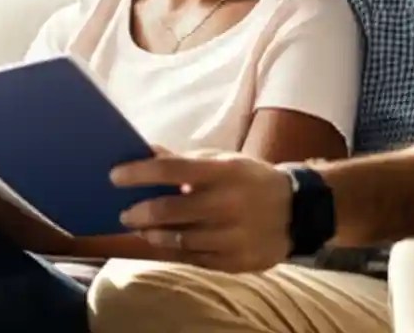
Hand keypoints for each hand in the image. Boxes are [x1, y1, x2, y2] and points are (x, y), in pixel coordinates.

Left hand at [110, 152, 293, 272]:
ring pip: (179, 240)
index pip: (172, 169)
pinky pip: (195, 258)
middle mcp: (229, 204)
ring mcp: (234, 236)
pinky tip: (165, 243)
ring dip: (154, 235)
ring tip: (143, 229)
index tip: (115, 176)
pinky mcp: (237, 262)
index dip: (139, 173)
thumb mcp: (224, 161)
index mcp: (224, 172)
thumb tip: (146, 151)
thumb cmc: (249, 180)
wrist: (298, 212)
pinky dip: (175, 251)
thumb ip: (184, 160)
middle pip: (170, 211)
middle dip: (139, 212)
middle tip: (125, 213)